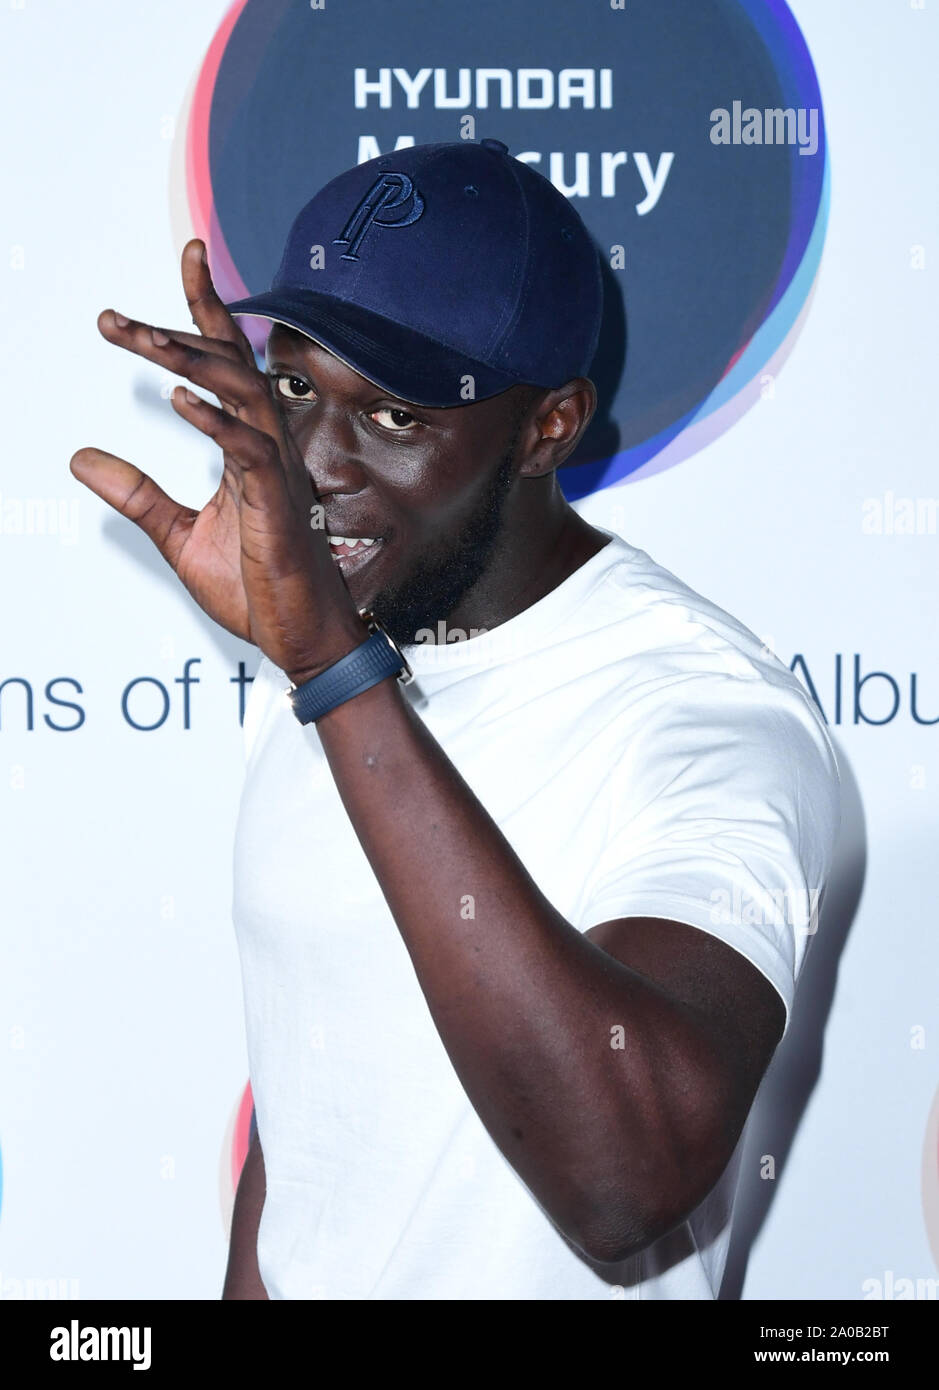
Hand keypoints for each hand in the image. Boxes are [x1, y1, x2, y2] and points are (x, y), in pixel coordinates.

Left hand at [70, 237, 366, 682]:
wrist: (301, 640)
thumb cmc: (259, 591)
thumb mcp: (180, 537)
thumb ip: (137, 494)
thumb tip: (81, 457)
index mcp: (250, 448)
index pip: (227, 364)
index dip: (206, 309)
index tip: (187, 256)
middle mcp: (268, 449)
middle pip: (231, 364)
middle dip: (179, 326)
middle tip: (114, 318)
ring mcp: (278, 476)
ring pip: (240, 395)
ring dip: (189, 362)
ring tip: (139, 339)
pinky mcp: (279, 508)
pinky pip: (250, 451)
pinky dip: (216, 423)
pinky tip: (180, 402)